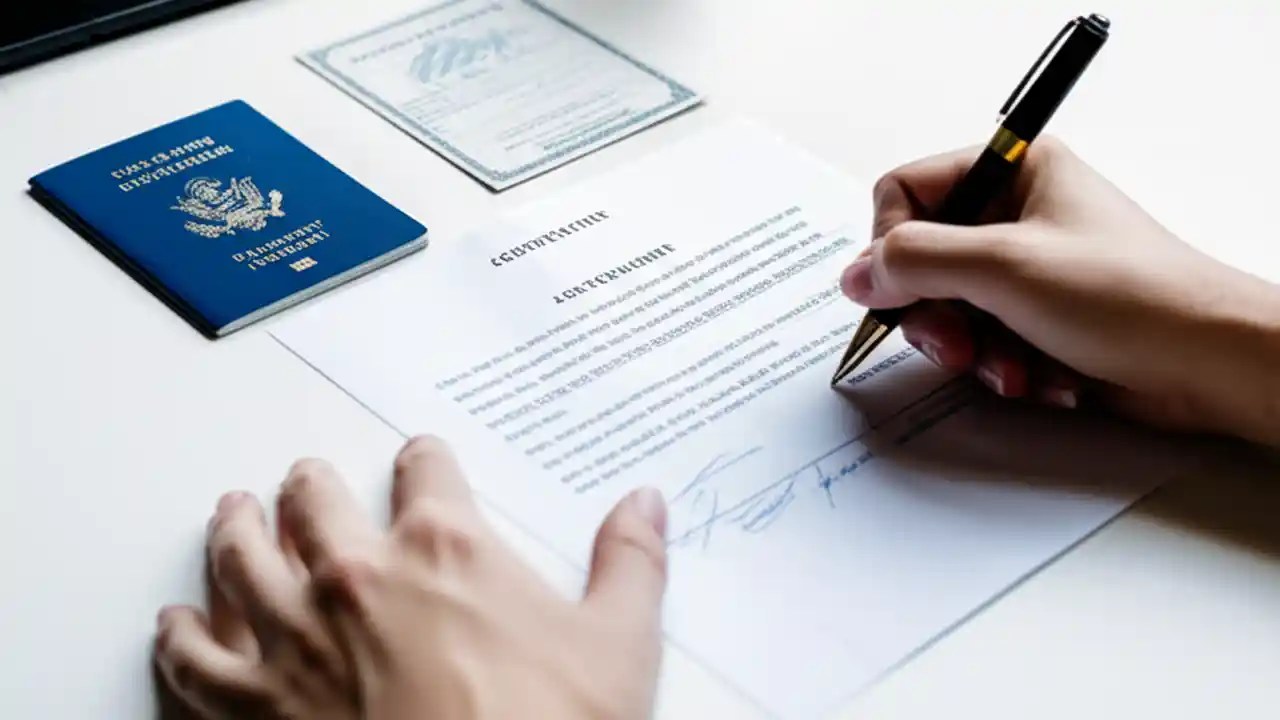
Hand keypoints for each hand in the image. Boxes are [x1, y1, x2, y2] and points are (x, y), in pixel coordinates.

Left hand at [155, 436, 669, 719]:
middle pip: (314, 500)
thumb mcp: (617, 647)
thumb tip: (645, 505)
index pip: (425, 470)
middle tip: (308, 480)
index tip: (422, 461)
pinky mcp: (250, 707)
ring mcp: (293, 638)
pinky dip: (182, 635)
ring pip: (240, 558)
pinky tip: (178, 623)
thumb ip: (630, 563)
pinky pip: (194, 658)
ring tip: (233, 515)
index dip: (425, 461)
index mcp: (444, 548)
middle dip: (312, 485)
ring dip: (235, 531)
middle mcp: (355, 576)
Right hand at [841, 138, 1279, 446]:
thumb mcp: (1004, 267)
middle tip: (957, 343)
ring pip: (947, 312)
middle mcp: (1015, 217)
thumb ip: (915, 262)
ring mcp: (1025, 272)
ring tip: (1011, 367)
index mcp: (1014, 173)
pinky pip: (982, 344)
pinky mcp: (1036, 321)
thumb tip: (854, 275)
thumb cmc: (1129, 295)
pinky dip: (1001, 368)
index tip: (898, 289)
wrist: (1207, 363)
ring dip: (972, 351)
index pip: (906, 193)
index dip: (891, 245)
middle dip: (937, 314)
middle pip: (921, 262)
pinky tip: (1040, 378)